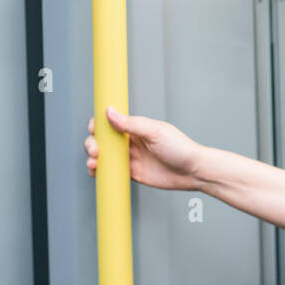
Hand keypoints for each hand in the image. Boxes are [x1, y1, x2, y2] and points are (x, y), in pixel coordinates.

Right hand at [84, 105, 204, 190]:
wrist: (192, 172)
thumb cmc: (180, 148)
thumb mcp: (155, 132)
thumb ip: (131, 124)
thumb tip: (110, 112)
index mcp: (136, 127)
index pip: (111, 121)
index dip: (99, 124)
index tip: (94, 129)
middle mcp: (131, 141)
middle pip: (103, 140)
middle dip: (92, 143)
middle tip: (96, 150)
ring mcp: (131, 157)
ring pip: (103, 156)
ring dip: (93, 158)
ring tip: (94, 162)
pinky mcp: (132, 173)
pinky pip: (110, 172)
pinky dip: (99, 172)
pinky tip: (96, 172)